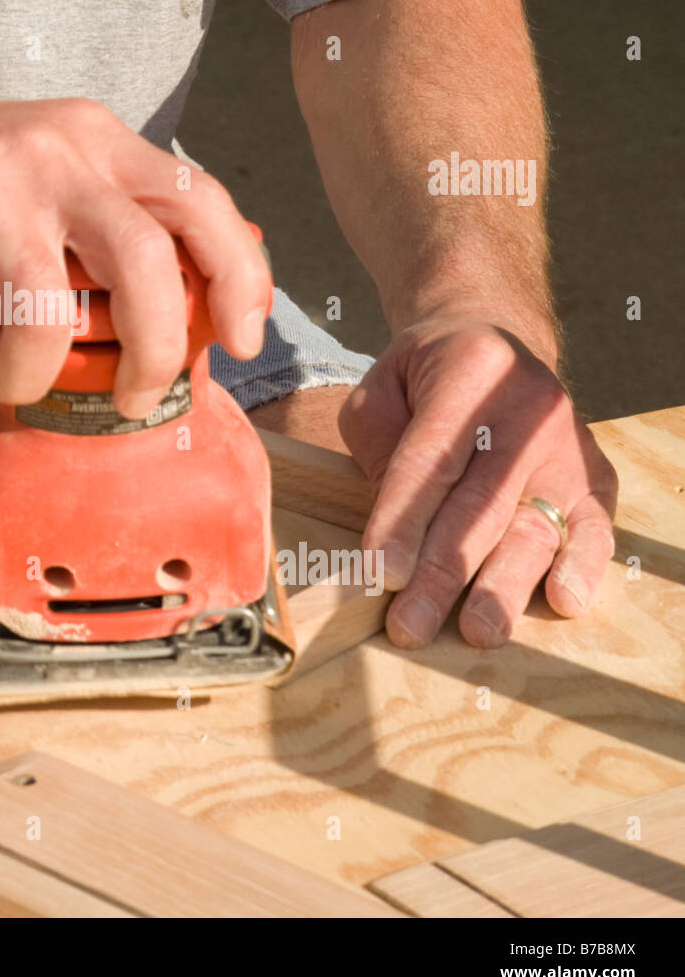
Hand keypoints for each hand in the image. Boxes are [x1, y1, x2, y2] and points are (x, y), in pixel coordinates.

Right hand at [0, 74, 270, 418]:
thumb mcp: (39, 173)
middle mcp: (49, 152)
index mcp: (93, 140)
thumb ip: (102, 223)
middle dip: (154, 352)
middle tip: (134, 396)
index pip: (200, 198)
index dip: (240, 276)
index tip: (245, 337)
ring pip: (47, 317)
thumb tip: (176, 315)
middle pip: (146, 263)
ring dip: (28, 376)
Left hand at [338, 313, 617, 648]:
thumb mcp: (381, 392)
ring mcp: (568, 445)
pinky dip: (581, 567)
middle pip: (480, 505)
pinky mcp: (595, 476)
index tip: (382, 574)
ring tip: (477, 632)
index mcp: (470, 372)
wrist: (494, 345)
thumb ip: (380, 449)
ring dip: (503, 586)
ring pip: (534, 525)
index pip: (430, 460)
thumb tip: (392, 532)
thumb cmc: (423, 381)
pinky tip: (562, 601)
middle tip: (410, 626)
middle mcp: (528, 409)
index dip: (403, 520)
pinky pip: (593, 528)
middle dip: (442, 573)